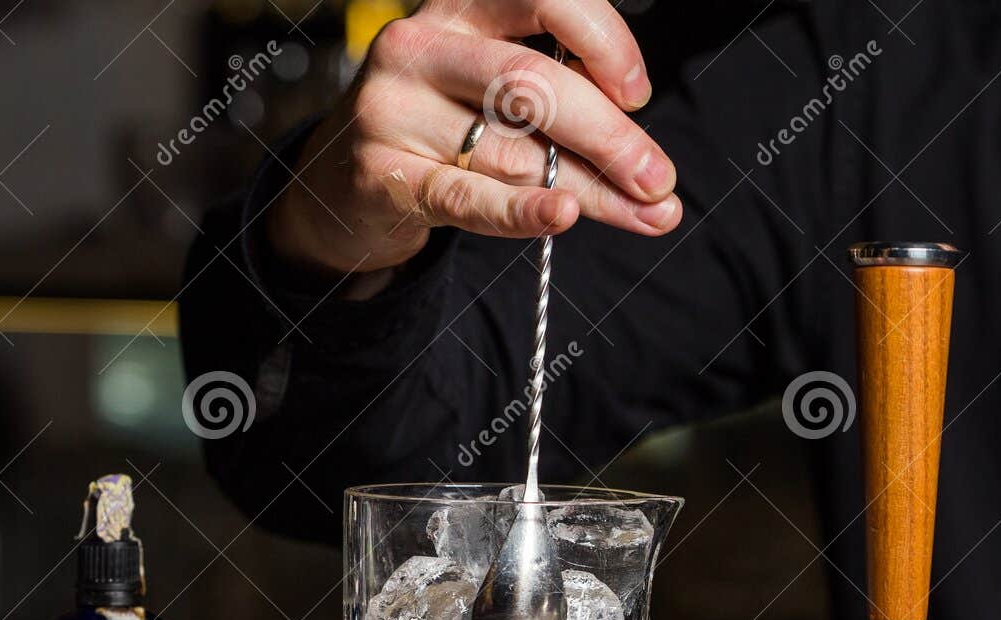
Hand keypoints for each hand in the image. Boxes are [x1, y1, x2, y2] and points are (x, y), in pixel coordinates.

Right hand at [268, 0, 681, 276]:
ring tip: (644, 215)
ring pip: (511, 151)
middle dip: (610, 135)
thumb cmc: (443, 133)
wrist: (342, 185)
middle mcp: (422, 45)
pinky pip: (466, 197)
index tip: (637, 93)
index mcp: (460, 7)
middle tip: (658, 178)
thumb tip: (655, 183)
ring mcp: (393, 108)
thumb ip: (572, 123)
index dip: (603, 39)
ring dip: (589, 190)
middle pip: (533, 82)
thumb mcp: (502, 105)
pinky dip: (521, 212)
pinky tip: (563, 216)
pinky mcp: (381, 172)